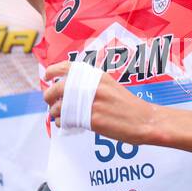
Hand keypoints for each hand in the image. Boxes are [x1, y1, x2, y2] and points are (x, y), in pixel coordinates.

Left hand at [42, 60, 158, 143]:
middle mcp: (91, 86)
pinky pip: (66, 120)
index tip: (47, 76)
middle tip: (49, 101)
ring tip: (58, 115)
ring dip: (54, 112)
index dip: (52, 71)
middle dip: (48, 96)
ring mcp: (91, 103)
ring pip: (58, 106)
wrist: (144, 120)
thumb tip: (67, 87)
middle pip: (57, 88)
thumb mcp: (110, 86)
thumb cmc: (128, 106)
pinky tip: (66, 123)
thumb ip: (90, 84)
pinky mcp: (91, 119)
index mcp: (96, 76)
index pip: (66, 67)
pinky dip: (61, 122)